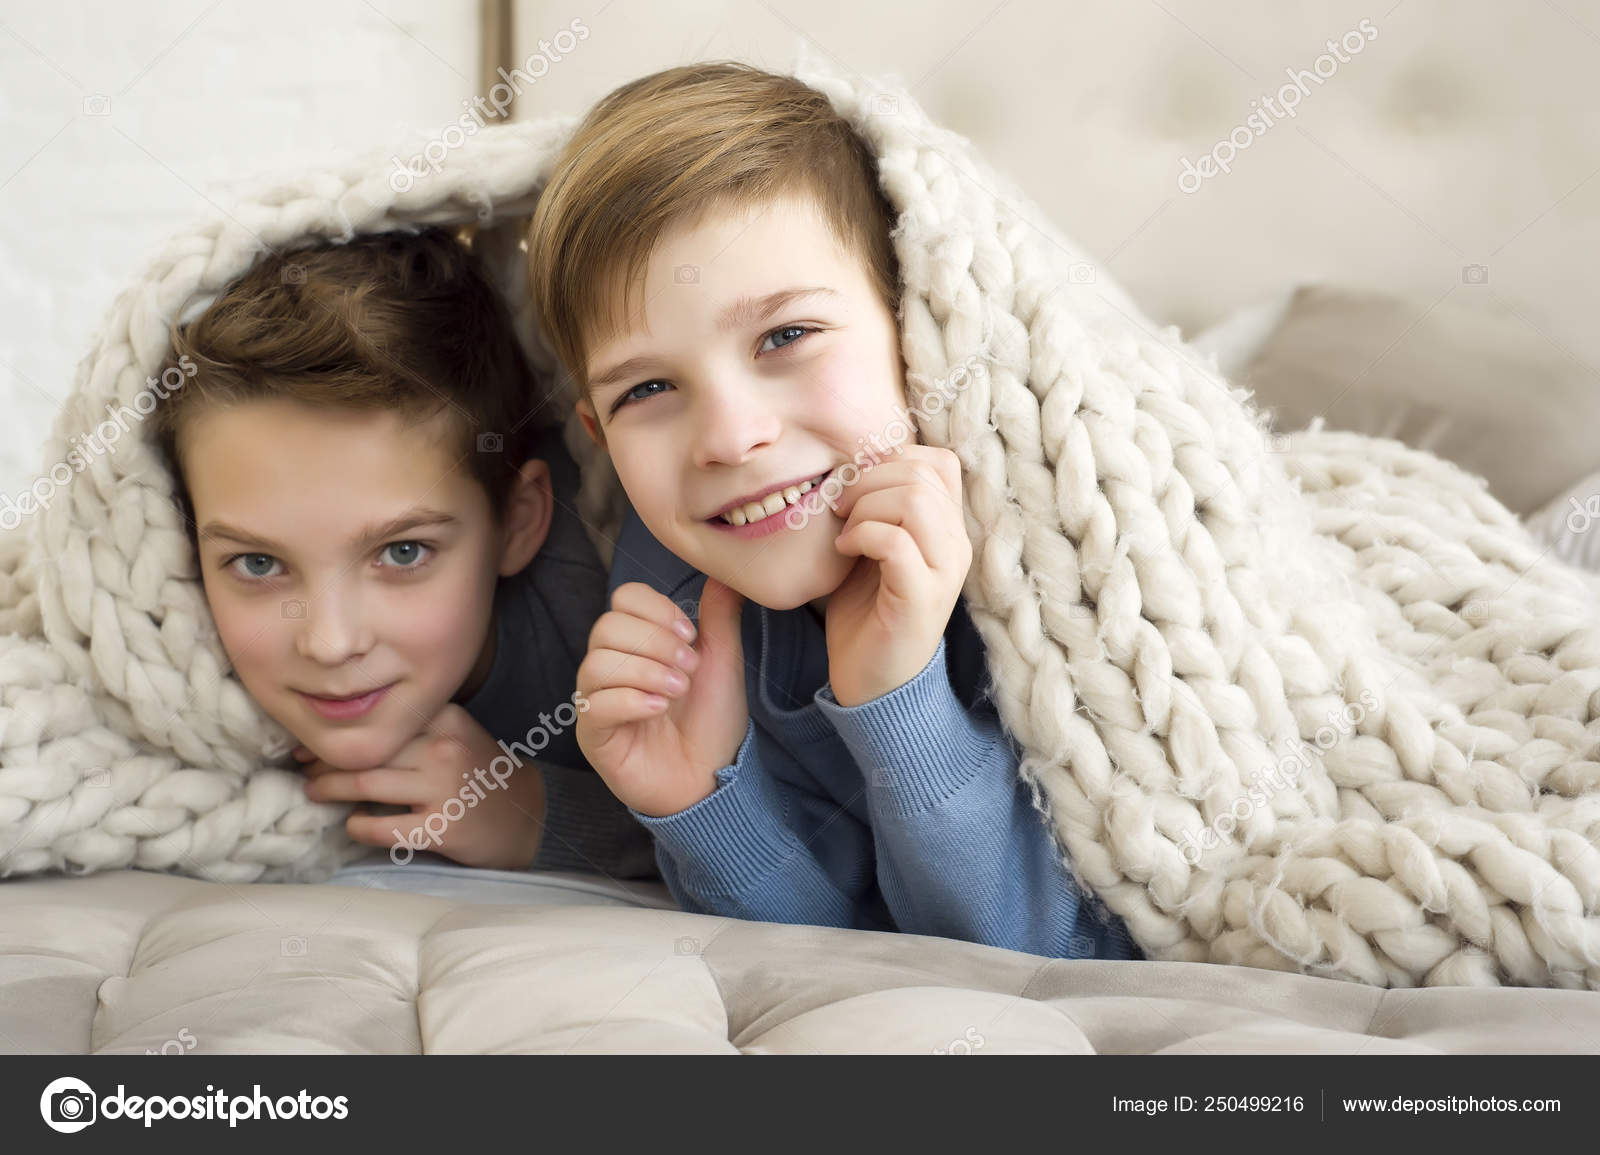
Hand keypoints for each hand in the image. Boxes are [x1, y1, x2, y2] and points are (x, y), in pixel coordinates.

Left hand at [294, 703, 546, 869]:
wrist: (529, 814)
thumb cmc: (481, 773)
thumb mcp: (457, 733)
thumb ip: (414, 727)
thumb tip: (348, 730)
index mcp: (445, 718)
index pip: (378, 719)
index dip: (337, 730)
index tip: (310, 737)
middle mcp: (443, 748)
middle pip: (365, 749)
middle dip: (323, 759)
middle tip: (301, 767)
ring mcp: (442, 789)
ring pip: (364, 784)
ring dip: (329, 789)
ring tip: (313, 792)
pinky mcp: (441, 827)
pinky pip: (381, 827)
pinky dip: (358, 826)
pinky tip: (352, 825)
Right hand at [574, 578, 747, 816]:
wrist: (713, 778)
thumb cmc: (712, 720)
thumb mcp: (721, 660)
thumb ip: (718, 615)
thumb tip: (725, 573)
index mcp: (637, 643)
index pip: (623, 598)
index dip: (656, 609)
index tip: (690, 634)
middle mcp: (610, 667)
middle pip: (606, 627)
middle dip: (654, 642)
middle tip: (688, 668)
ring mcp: (597, 701)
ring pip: (596, 663)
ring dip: (645, 672)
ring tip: (678, 691)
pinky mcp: (593, 736)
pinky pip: (595, 705)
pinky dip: (631, 701)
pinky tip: (659, 710)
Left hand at [824, 446, 971, 706]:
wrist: (872, 683)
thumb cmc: (867, 613)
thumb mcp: (872, 549)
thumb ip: (877, 508)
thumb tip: (853, 463)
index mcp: (949, 529)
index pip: (940, 462)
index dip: (892, 459)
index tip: (857, 487)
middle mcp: (957, 546)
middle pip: (923, 474)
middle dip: (868, 480)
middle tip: (840, 508)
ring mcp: (945, 571)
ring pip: (914, 500)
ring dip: (865, 507)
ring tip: (845, 532)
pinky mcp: (923, 597)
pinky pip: (896, 541)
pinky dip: (862, 536)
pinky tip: (845, 551)